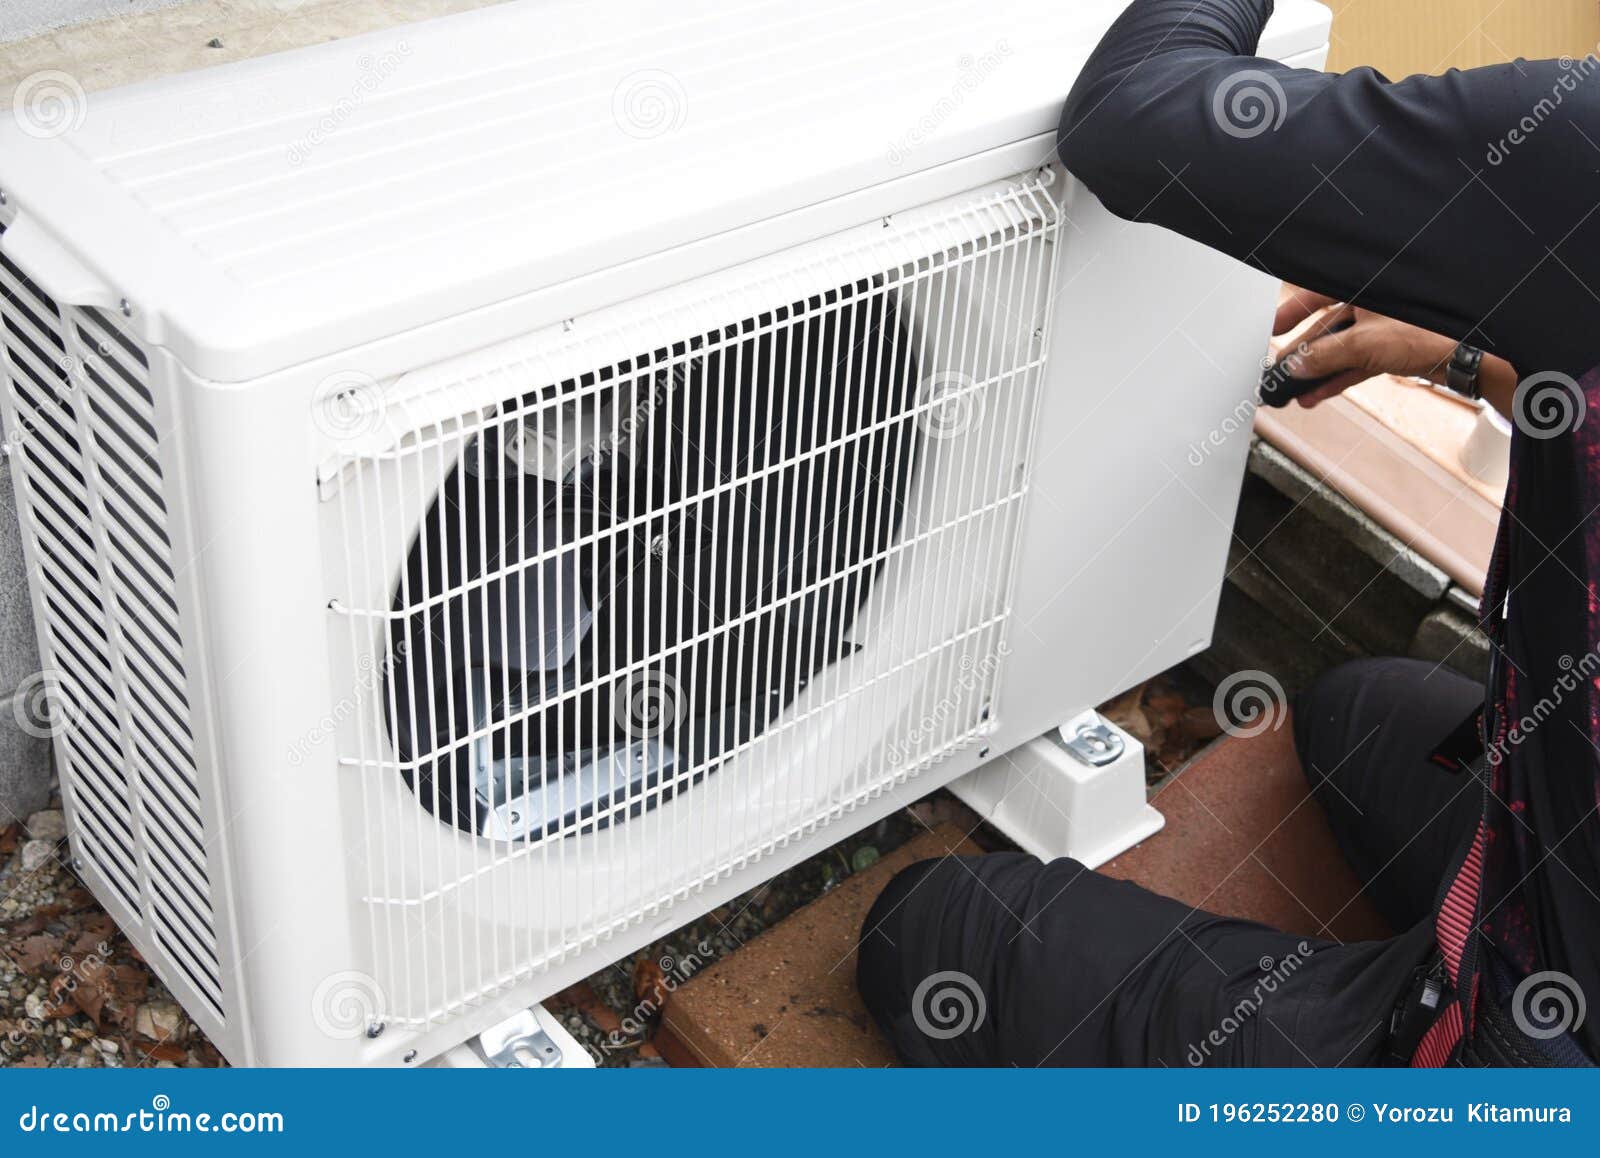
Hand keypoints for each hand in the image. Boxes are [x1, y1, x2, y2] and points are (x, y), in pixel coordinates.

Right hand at [1268, 286, 1461, 408]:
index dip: (1291, 312)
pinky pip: (1355, 363)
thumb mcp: (1364, 342)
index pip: (1316, 294)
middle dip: (1302, 354)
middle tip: (1281, 372)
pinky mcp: (1391, 349)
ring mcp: (1382, 327)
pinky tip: (1318, 394)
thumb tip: (1296, 366)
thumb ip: (1324, 355)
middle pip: (1326, 327)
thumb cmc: (1429, 330)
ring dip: (1317, 372)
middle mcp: (1372, 303)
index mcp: (1364, 287)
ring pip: (1340, 349)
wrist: (1469, 354)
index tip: (1272, 330)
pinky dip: (1338, 378)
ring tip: (1296, 391)